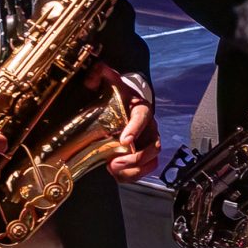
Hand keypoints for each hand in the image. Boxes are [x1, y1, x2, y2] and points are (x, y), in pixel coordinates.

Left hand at [87, 63, 159, 181]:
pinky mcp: (142, 154)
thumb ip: (99, 74)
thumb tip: (94, 72)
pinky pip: (145, 169)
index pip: (143, 118)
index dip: (135, 129)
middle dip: (135, 157)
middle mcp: (149, 127)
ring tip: (114, 170)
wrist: (125, 101)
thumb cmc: (118, 93)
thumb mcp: (109, 80)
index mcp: (141, 108)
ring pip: (152, 160)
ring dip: (135, 169)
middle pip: (153, 146)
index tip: (124, 139)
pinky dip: (133, 175)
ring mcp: (147, 142)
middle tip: (114, 162)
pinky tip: (117, 174)